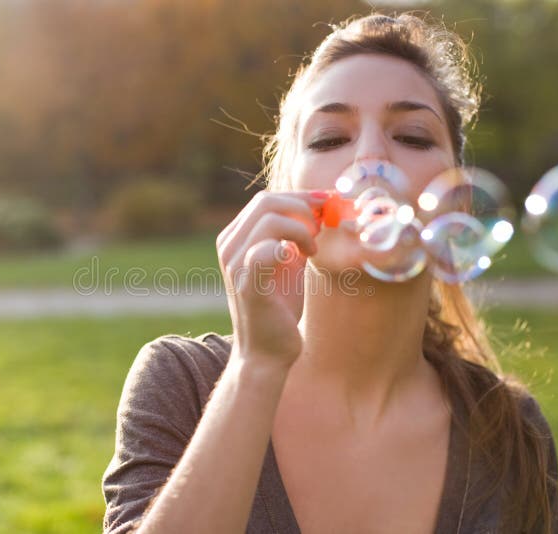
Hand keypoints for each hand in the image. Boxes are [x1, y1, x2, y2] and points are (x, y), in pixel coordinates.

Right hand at [216, 190, 325, 369]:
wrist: (268, 351)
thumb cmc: (279, 306)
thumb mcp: (289, 263)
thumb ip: (296, 236)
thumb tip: (321, 209)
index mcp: (235, 238)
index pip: (265, 200)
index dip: (300, 196)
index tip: (327, 202)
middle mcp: (229, 247)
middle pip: (266, 202)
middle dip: (303, 207)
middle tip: (323, 226)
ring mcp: (235, 265)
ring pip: (270, 220)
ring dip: (302, 229)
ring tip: (313, 249)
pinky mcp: (249, 285)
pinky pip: (267, 250)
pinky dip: (290, 246)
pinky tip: (304, 258)